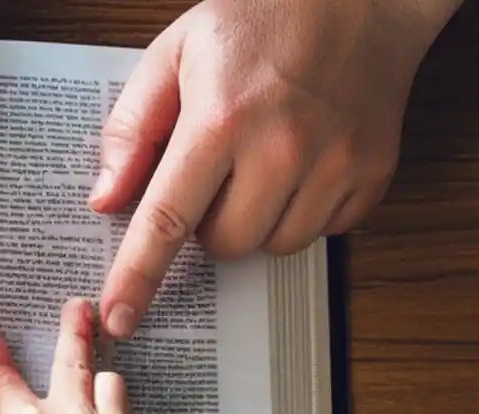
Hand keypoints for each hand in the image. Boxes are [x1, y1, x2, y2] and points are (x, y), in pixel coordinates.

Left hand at [94, 0, 462, 337]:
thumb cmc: (258, 19)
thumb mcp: (173, 54)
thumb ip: (132, 129)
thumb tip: (105, 201)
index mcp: (220, 120)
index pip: (166, 221)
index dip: (137, 277)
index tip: (119, 319)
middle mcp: (281, 149)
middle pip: (223, 245)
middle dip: (207, 224)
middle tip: (215, 172)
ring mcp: (335, 165)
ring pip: (273, 247)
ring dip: (255, 222)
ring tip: (260, 163)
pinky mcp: (373, 174)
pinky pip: (322, 233)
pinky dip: (302, 213)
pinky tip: (301, 163)